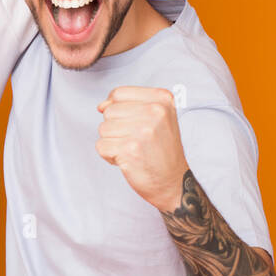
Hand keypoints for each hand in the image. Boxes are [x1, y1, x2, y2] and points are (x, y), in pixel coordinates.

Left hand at [96, 86, 188, 213]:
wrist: (174, 182)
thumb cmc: (162, 150)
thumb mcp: (156, 118)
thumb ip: (128, 105)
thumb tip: (101, 105)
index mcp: (162, 99)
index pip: (119, 93)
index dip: (116, 108)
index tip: (130, 123)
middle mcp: (155, 112)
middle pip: (109, 111)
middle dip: (116, 128)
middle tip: (136, 141)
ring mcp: (143, 131)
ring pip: (103, 129)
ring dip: (113, 142)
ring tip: (133, 150)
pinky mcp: (130, 150)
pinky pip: (101, 146)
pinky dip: (110, 156)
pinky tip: (128, 160)